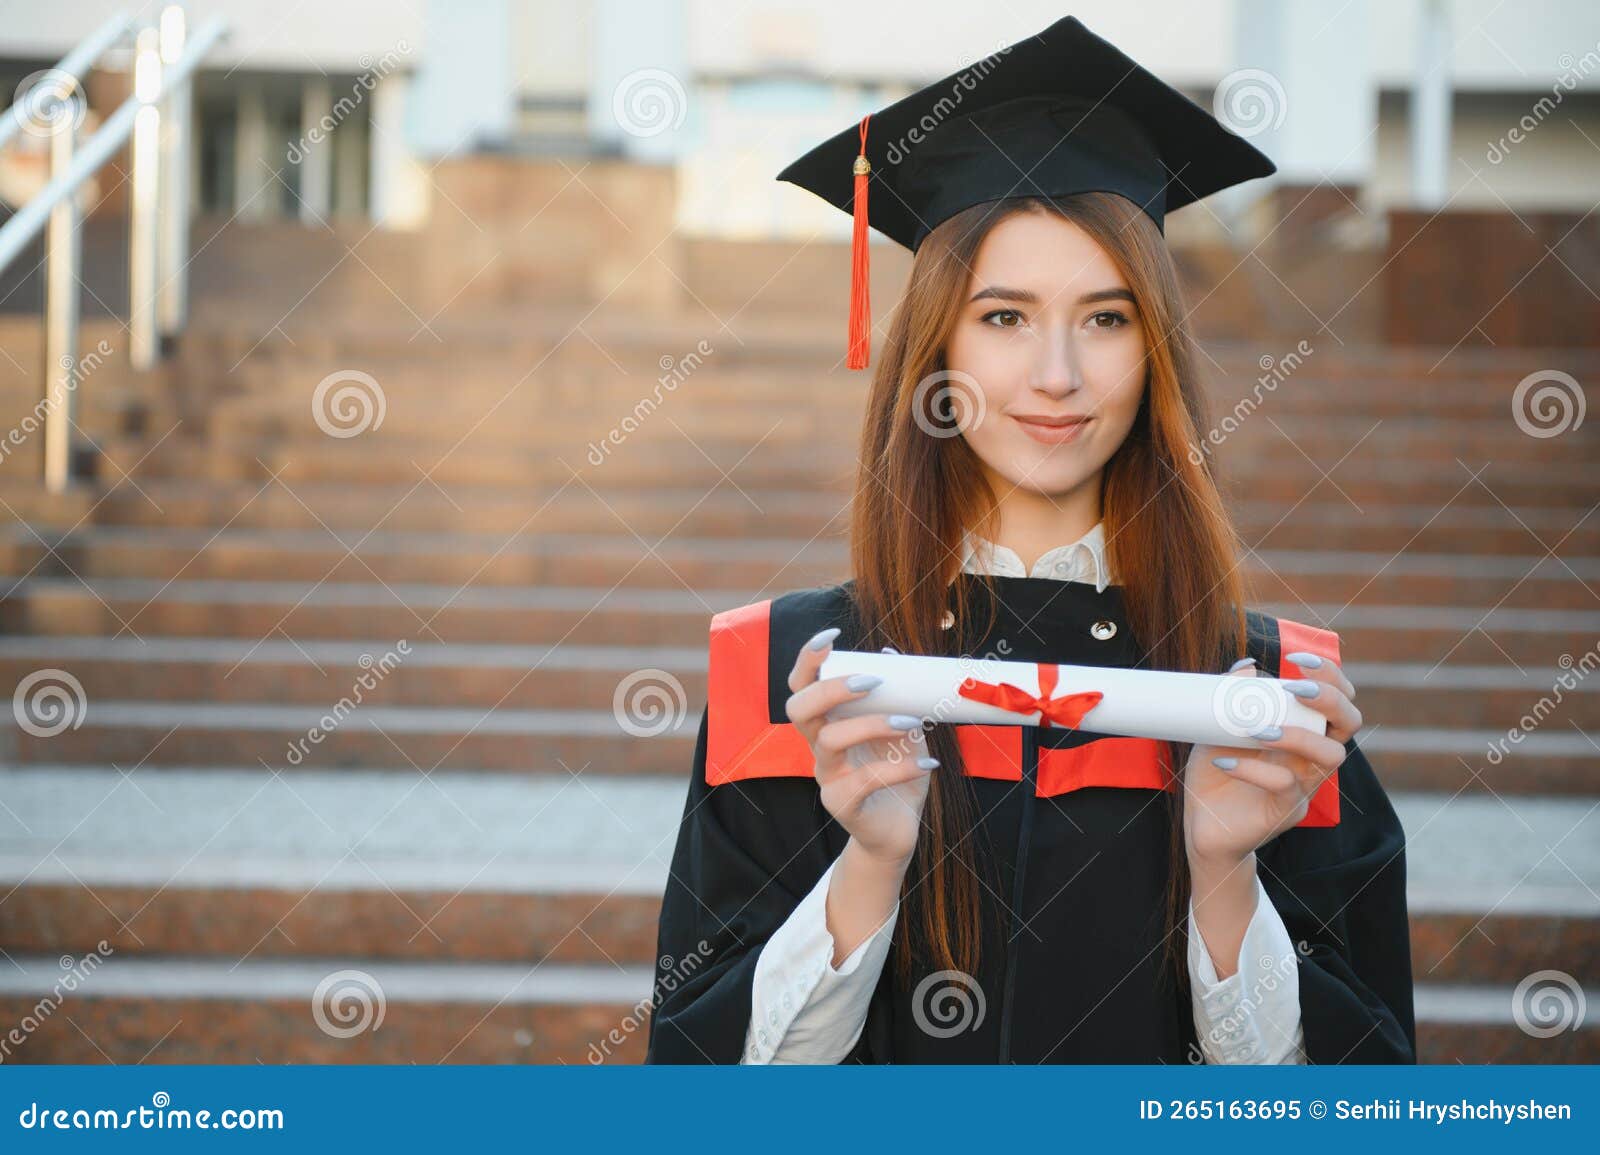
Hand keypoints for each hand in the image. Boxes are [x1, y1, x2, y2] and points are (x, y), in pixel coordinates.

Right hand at [785, 627, 935, 866]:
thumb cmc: (895, 775)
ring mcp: (826, 777)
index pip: (801, 686)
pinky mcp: (842, 805)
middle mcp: (819, 747)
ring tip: (912, 723)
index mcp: (828, 724)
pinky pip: (864, 781)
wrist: (898, 831)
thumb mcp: (901, 732)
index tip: (831, 636)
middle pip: (799, 709)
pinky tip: (928, 763)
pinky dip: (899, 768)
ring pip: (830, 741)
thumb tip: (892, 655)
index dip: (807, 660)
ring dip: (873, 724)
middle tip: (871, 682)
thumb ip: (898, 699)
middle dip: (831, 688)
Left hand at [1183, 652, 1361, 865]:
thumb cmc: (1215, 775)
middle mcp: (1310, 758)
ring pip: (1331, 756)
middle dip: (1329, 698)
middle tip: (1293, 688)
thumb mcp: (1214, 730)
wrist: (1202, 827)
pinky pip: (1285, 786)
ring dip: (1299, 735)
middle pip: (1349, 722)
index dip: (1329, 675)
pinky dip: (1254, 769)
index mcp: (1301, 732)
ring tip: (1259, 729)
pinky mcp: (1288, 812)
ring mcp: (1304, 787)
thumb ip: (1228, 699)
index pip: (1336, 699)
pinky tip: (1225, 762)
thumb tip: (1247, 665)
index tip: (1296, 659)